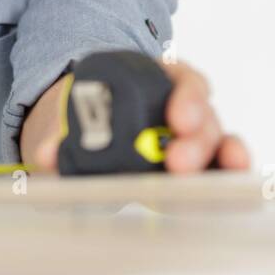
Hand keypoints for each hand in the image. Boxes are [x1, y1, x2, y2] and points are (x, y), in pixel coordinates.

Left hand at [29, 58, 248, 172]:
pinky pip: (215, 171)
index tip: (179, 119)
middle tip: (177, 163)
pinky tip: (228, 195)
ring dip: (215, 163)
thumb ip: (57, 139)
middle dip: (194, 141)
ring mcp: (192, 138)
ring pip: (213, 146)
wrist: (87, 134)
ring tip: (208, 181)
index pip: (183, 81)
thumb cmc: (87, 119)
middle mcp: (182, 106)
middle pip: (201, 118)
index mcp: (155, 79)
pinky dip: (222, 179)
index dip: (187, 98)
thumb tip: (45, 156)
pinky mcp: (195, 167)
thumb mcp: (70, 122)